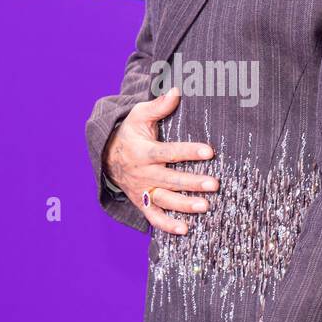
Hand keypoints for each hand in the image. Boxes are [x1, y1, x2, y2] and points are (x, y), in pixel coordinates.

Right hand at [102, 84, 219, 235]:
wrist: (107, 156)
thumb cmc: (129, 133)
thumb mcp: (138, 116)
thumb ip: (158, 106)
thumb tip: (176, 91)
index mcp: (143, 151)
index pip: (168, 152)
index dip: (188, 152)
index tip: (209, 151)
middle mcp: (142, 174)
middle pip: (170, 179)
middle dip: (192, 182)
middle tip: (214, 184)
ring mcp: (142, 190)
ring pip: (164, 200)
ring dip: (184, 205)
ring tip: (205, 206)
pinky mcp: (142, 202)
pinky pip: (154, 217)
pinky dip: (167, 225)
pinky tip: (185, 229)